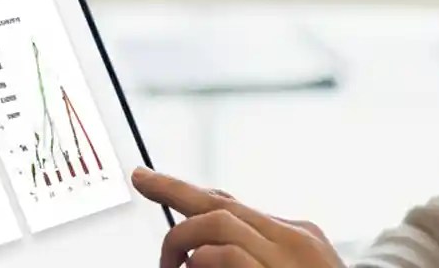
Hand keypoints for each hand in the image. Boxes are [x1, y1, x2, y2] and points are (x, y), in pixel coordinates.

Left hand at [131, 166, 346, 267]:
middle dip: (172, 190)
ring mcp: (287, 259)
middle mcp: (293, 239)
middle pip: (220, 203)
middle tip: (142, 187)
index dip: (184, 190)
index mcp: (296, 236)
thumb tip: (208, 249)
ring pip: (218, 222)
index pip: (231, 204)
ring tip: (171, 265)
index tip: (146, 178)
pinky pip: (227, 256)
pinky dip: (202, 260)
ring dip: (182, 239)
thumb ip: (259, 253)